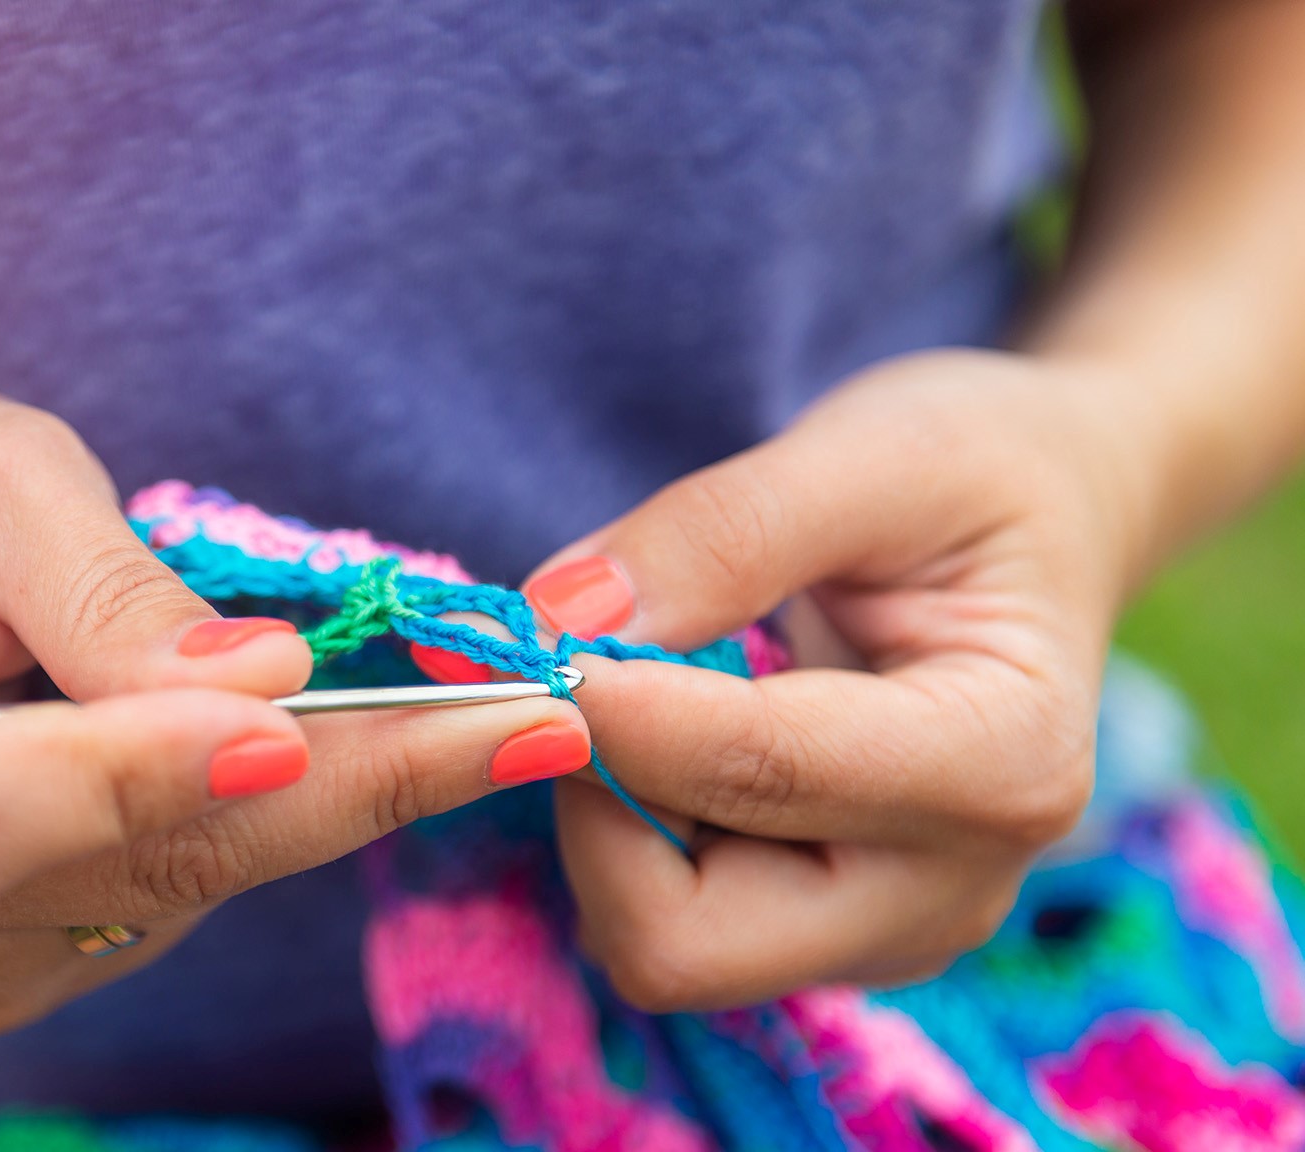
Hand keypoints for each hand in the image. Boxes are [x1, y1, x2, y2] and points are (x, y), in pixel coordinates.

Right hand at [0, 379, 587, 1032]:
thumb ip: (98, 588)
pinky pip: (162, 911)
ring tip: (486, 720)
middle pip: (100, 866)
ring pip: (161, 896)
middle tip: (518, 723)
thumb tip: (254, 685)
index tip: (293, 716)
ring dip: (334, 807)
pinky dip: (272, 829)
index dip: (126, 776)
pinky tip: (357, 752)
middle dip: (327, 791)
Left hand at [523, 349, 1147, 1009]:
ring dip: (605, 814)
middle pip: (683, 939)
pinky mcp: (826, 936)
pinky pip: (667, 919)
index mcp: (1002, 763)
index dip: (605, 709)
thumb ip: (722, 532)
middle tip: (577, 671)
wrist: (1049, 526)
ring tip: (648, 679)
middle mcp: (950, 890)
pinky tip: (672, 725)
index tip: (522, 633)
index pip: (749, 775)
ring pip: (657, 941)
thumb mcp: (874, 451)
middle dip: (594, 805)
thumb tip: (558, 620)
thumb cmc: (975, 475)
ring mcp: (885, 931)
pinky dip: (627, 828)